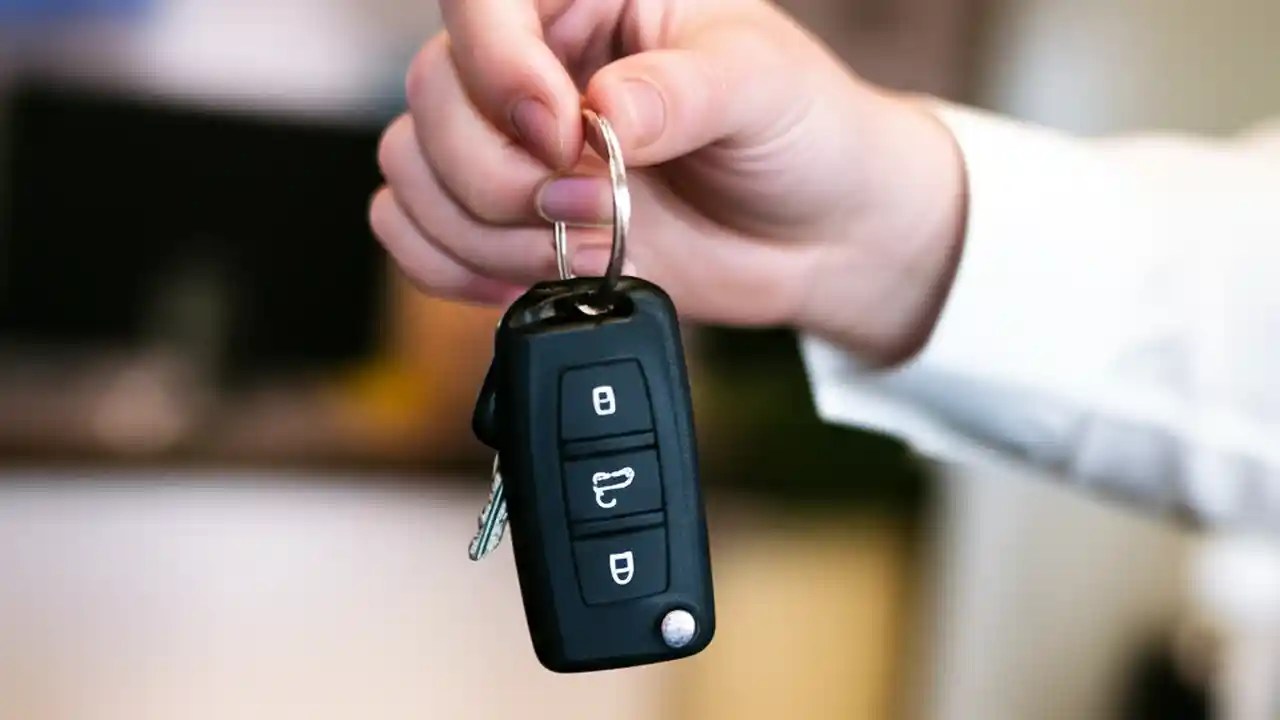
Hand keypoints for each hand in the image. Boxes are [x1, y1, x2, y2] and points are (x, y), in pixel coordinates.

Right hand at [371, 0, 966, 365]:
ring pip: (414, 170)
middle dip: (502, 175)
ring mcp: (514, 148)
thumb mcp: (761, 85)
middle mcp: (536, 67)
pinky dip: (455, 266)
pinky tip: (530, 276)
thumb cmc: (804, 130)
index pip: (481, 0)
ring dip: (487, 230)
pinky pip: (414, 232)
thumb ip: (678, 90)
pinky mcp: (508, 222)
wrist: (823, 233)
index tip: (564, 133)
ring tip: (587, 247)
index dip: (498, 69)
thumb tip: (598, 111)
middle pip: (432, 97)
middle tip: (593, 205)